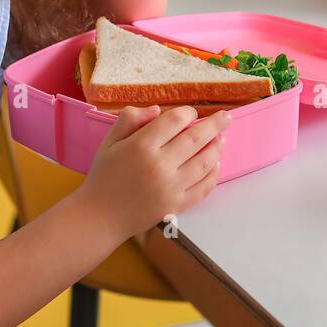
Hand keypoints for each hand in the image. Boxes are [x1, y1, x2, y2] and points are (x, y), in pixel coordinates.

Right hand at [77, 104, 228, 236]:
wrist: (100, 217)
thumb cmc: (103, 176)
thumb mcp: (109, 141)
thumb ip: (130, 119)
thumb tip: (157, 110)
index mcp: (141, 146)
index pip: (175, 120)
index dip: (187, 112)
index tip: (191, 112)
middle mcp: (160, 165)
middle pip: (196, 138)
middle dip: (215, 124)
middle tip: (226, 117)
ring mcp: (171, 187)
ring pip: (205, 162)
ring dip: (217, 148)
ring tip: (222, 139)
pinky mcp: (177, 205)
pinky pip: (204, 188)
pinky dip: (214, 174)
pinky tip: (215, 164)